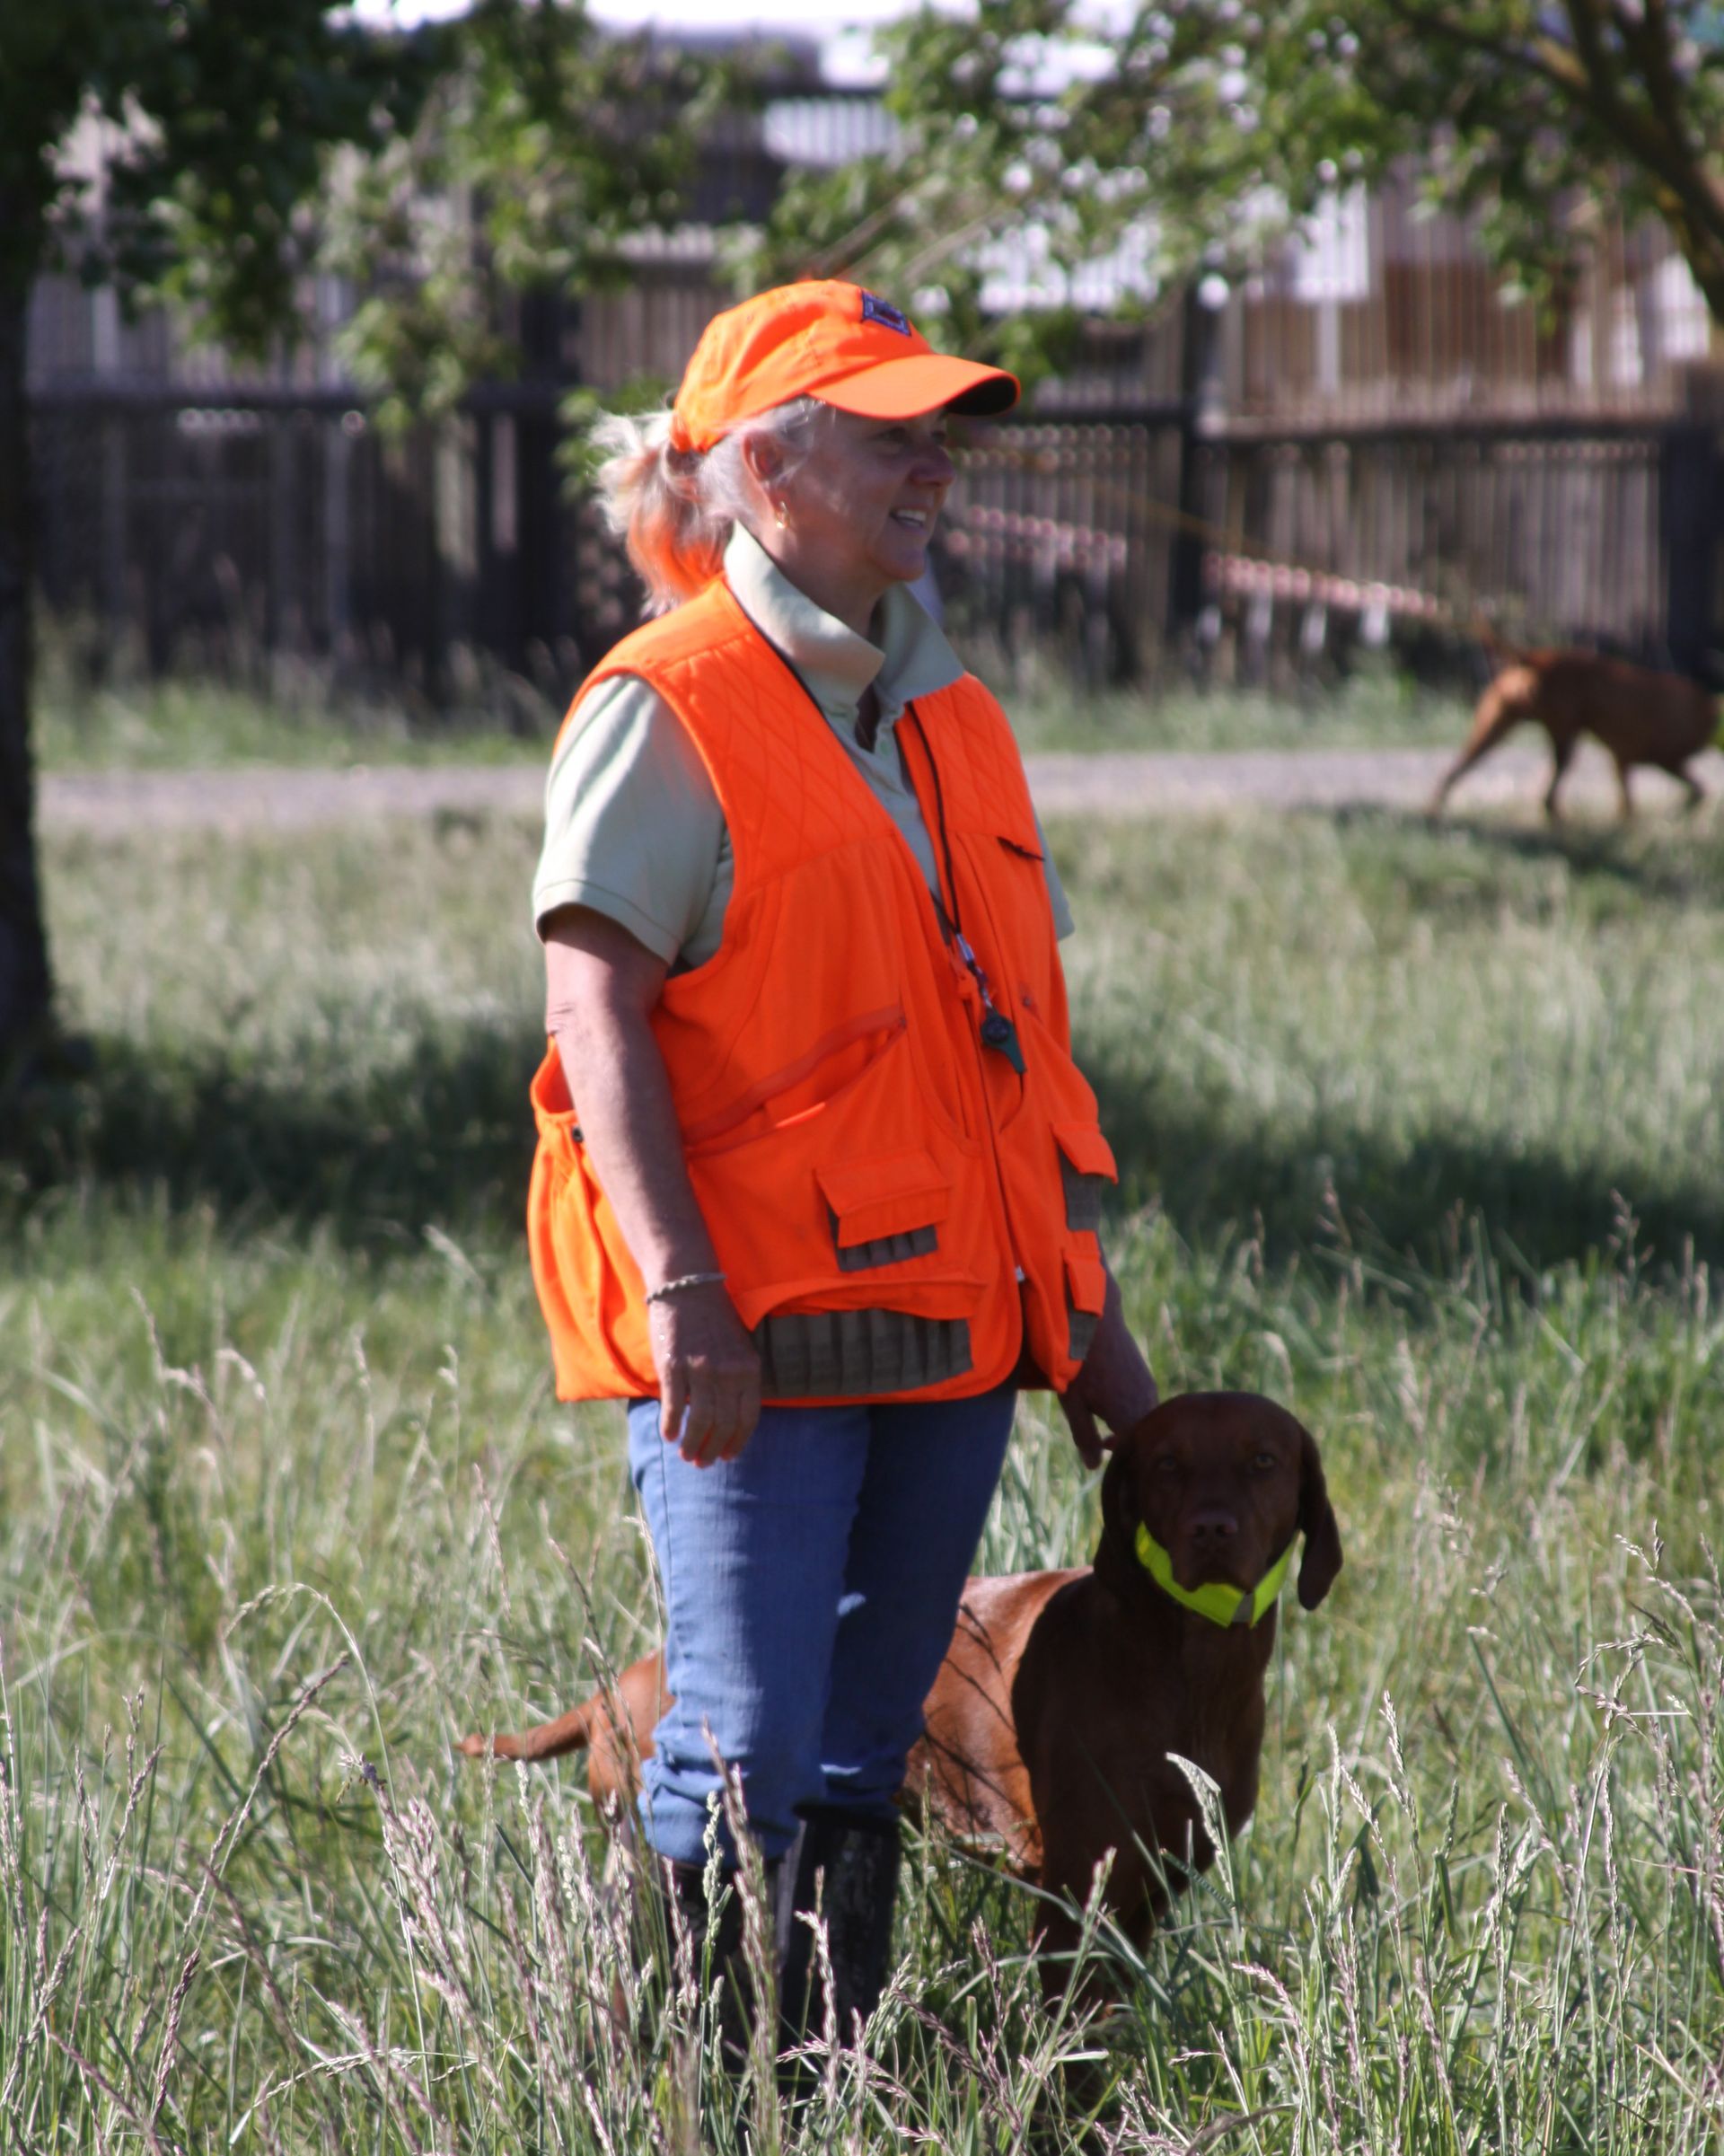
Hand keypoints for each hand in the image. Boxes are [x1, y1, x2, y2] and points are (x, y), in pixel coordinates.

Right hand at [648, 1283, 761, 1467]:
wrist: (688, 1287)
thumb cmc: (714, 1319)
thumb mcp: (739, 1347)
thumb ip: (740, 1379)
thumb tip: (732, 1417)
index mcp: (749, 1368)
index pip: (748, 1418)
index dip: (738, 1442)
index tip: (728, 1456)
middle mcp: (728, 1372)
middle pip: (724, 1425)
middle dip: (713, 1450)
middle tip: (702, 1462)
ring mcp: (701, 1370)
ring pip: (700, 1421)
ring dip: (693, 1444)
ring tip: (686, 1455)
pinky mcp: (673, 1366)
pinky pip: (673, 1406)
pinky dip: (671, 1426)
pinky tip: (669, 1435)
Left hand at [1057, 1267, 1157, 1468]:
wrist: (1091, 1317)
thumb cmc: (1076, 1361)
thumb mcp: (1073, 1403)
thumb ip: (1084, 1436)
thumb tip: (1093, 1467)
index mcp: (1128, 1414)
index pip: (1134, 1452)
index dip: (1121, 1459)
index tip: (1104, 1454)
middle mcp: (1145, 1403)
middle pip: (1142, 1436)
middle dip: (1126, 1443)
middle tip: (1102, 1440)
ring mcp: (1147, 1387)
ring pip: (1144, 1419)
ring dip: (1129, 1425)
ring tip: (1104, 1420)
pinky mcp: (1144, 1374)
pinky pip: (1144, 1402)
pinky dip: (1132, 1409)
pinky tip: (1111, 1401)